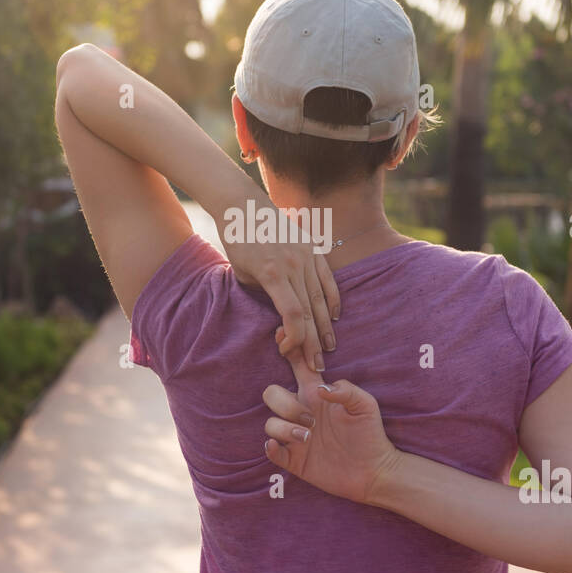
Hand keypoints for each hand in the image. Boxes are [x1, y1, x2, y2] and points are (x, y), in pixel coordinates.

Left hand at [224, 205, 339, 372]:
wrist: (244, 206)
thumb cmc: (238, 243)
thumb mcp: (243, 275)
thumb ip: (265, 296)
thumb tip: (282, 319)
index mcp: (272, 273)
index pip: (293, 314)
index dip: (294, 337)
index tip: (286, 349)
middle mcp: (293, 265)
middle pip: (310, 311)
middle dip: (312, 342)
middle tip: (316, 366)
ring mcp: (306, 255)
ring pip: (321, 298)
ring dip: (325, 326)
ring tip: (328, 348)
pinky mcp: (313, 249)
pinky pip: (327, 279)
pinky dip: (332, 299)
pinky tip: (333, 318)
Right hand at [262, 339, 400, 504]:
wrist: (374, 470)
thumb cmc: (370, 434)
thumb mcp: (365, 405)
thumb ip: (346, 390)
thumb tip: (321, 388)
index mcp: (316, 395)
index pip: (297, 367)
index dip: (287, 351)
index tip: (282, 340)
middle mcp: (302, 412)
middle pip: (272, 394)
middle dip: (285, 404)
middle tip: (311, 419)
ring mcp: (296, 437)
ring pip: (270, 423)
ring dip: (283, 428)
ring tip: (307, 437)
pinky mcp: (295, 460)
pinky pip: (272, 451)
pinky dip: (271, 448)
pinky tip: (280, 447)